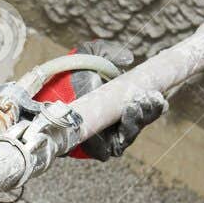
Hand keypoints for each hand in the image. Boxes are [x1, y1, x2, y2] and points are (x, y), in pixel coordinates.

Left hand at [35, 39, 165, 160]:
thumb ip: (108, 52)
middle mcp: (121, 122)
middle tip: (147, 98)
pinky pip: (115, 147)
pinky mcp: (99, 150)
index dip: (154, 102)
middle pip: (143, 121)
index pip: (146, 106)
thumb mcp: (89, 57)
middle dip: (149, 111)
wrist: (47, 98)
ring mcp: (111, 137)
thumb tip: (128, 59)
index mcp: (124, 102)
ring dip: (137, 121)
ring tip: (134, 106)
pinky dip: (121, 136)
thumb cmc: (71, 77)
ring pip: (131, 134)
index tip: (156, 93)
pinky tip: (120, 124)